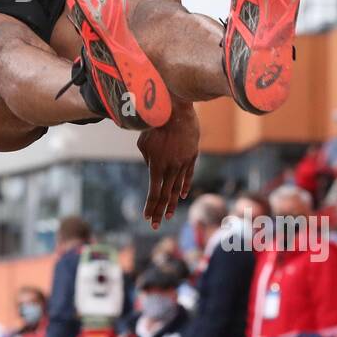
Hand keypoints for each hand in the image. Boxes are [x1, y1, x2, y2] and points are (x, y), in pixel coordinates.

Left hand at [137, 103, 198, 228]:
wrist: (175, 111)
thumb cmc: (154, 126)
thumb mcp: (144, 145)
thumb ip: (148, 160)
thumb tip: (153, 170)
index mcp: (157, 167)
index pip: (154, 193)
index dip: (151, 207)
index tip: (147, 218)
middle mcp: (171, 169)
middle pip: (166, 196)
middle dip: (160, 212)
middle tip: (155, 225)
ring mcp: (183, 164)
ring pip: (178, 189)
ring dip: (172, 203)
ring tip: (169, 216)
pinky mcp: (192, 156)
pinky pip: (188, 176)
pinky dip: (185, 187)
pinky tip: (182, 196)